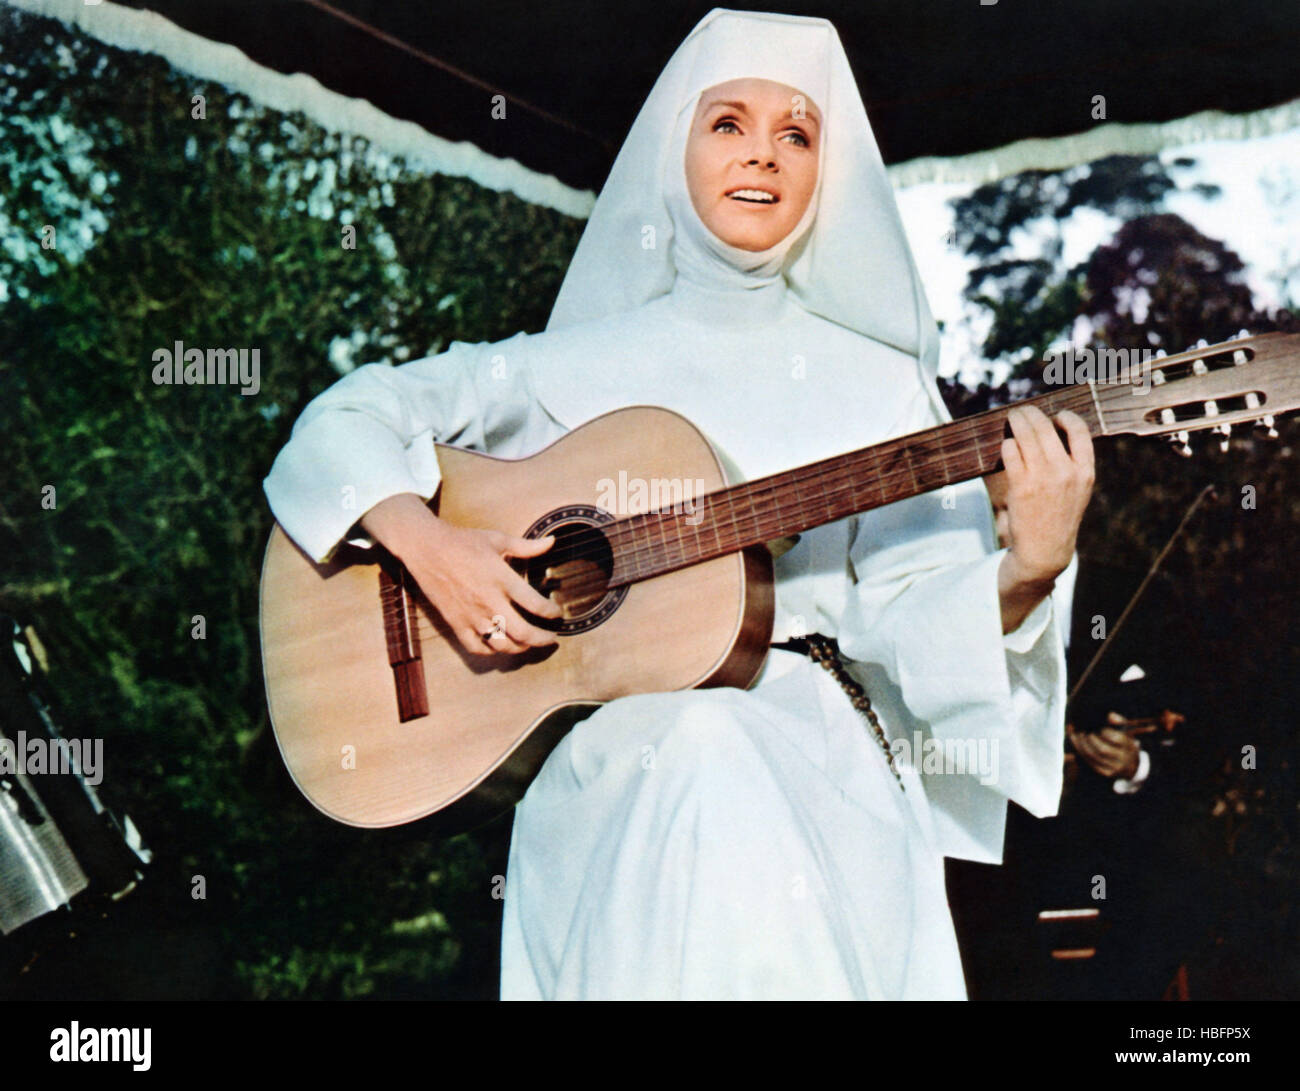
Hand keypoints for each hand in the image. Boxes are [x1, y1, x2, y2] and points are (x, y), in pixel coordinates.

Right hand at [360, 493, 561, 656]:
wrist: (426, 548)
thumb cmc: (463, 541)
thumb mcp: (497, 539)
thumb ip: (527, 546)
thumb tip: (552, 542)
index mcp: (502, 578)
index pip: (535, 604)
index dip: (552, 613)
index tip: (556, 614)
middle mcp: (489, 600)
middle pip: (523, 632)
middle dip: (542, 639)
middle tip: (551, 639)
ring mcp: (471, 614)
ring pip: (501, 645)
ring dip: (519, 648)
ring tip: (528, 643)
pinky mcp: (455, 622)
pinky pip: (476, 647)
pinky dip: (491, 651)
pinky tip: (499, 644)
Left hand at [997, 406, 1094, 630]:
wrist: (1045, 550)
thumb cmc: (1058, 517)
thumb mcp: (1078, 491)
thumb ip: (1073, 464)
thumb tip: (1054, 431)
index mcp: (1085, 472)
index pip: (1080, 431)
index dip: (1066, 417)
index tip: (1056, 415)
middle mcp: (1066, 472)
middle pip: (1045, 427)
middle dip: (1030, 414)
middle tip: (1021, 411)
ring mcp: (1043, 478)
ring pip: (1026, 435)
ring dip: (1016, 422)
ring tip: (1012, 419)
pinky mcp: (1021, 485)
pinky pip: (1010, 452)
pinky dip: (1007, 445)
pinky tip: (1007, 446)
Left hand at [1067, 720, 1140, 779]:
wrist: (1130, 765)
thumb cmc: (1123, 742)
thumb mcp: (1125, 731)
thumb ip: (1118, 721)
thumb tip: (1110, 715)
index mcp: (1129, 746)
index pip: (1117, 739)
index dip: (1105, 732)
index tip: (1099, 727)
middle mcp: (1123, 759)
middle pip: (1103, 749)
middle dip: (1090, 739)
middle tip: (1083, 730)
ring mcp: (1114, 767)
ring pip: (1093, 756)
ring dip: (1081, 744)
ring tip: (1076, 734)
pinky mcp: (1105, 772)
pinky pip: (1089, 761)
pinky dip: (1080, 750)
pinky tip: (1075, 741)